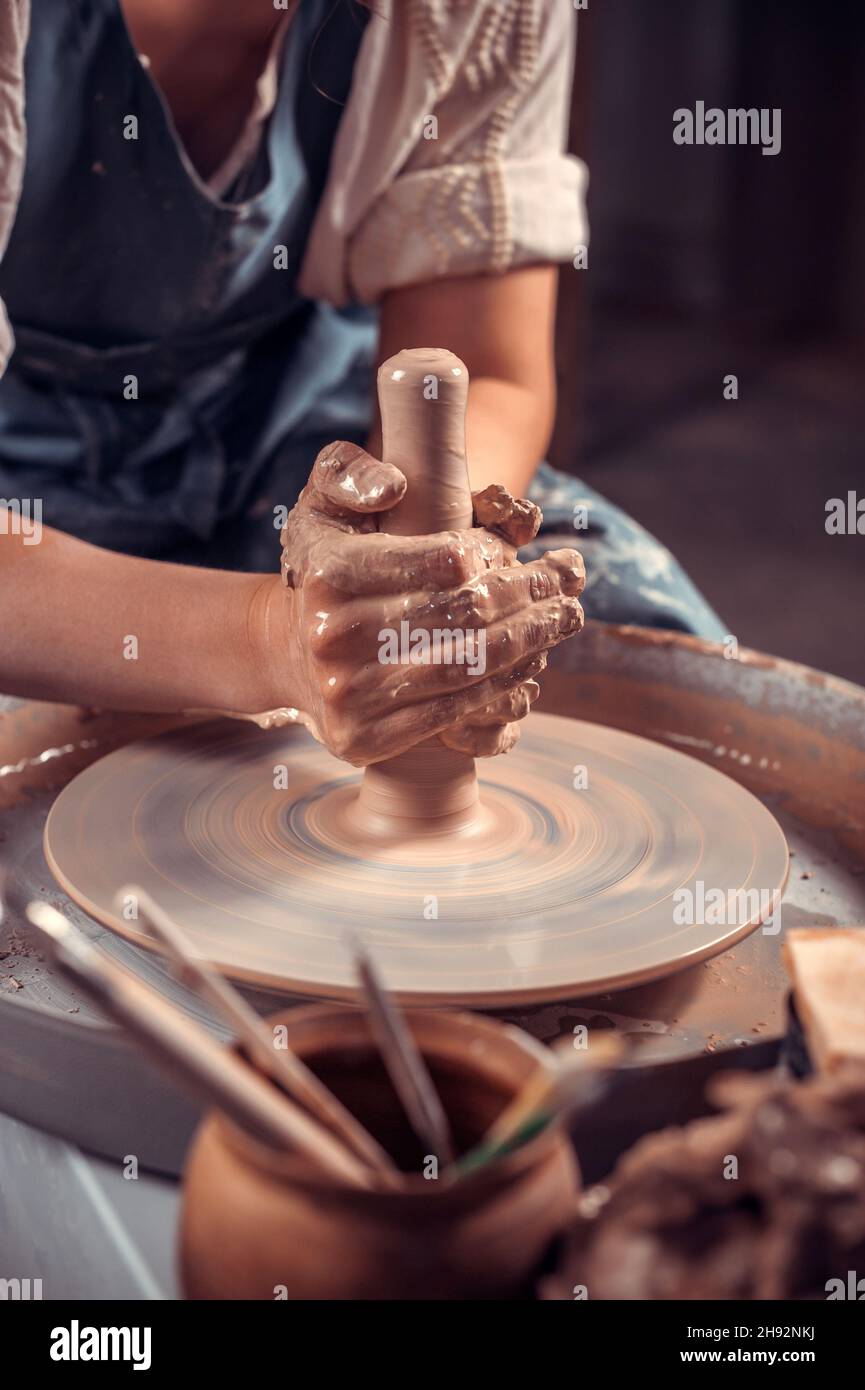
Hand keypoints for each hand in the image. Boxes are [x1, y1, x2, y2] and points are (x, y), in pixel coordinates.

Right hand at [265, 442, 584, 766]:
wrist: (286, 653)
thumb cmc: (326, 569)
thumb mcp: (323, 504)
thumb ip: (348, 473)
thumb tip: (393, 488)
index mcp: (330, 572)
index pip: (446, 559)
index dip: (492, 553)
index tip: (511, 549)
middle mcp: (334, 635)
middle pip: (465, 613)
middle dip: (530, 595)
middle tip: (567, 583)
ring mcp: (347, 693)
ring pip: (467, 664)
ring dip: (530, 641)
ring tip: (565, 619)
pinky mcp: (362, 739)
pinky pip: (452, 714)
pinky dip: (500, 691)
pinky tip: (529, 669)